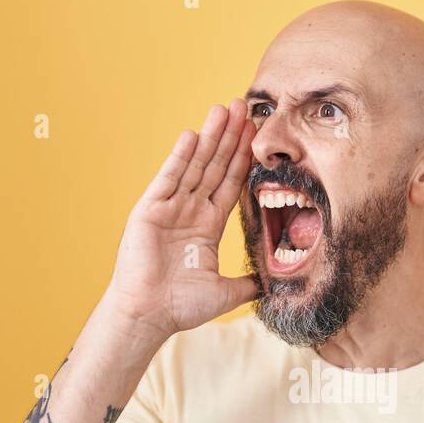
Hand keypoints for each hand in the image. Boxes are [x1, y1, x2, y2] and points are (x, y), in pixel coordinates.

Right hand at [107, 99, 259, 337]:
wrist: (149, 315)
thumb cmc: (180, 306)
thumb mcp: (225, 293)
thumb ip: (249, 284)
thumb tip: (274, 284)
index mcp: (208, 227)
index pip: (231, 185)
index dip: (244, 160)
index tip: (257, 136)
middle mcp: (190, 212)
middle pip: (215, 167)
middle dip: (230, 137)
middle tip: (244, 107)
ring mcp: (170, 208)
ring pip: (195, 165)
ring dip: (210, 137)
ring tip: (223, 109)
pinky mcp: (150, 209)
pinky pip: (169, 178)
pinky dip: (181, 156)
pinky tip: (193, 135)